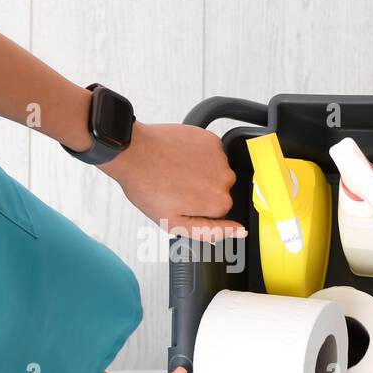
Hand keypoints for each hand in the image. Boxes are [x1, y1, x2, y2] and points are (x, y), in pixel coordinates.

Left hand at [101, 122, 245, 241]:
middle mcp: (226, 178)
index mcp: (219, 202)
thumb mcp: (175, 224)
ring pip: (217, 170)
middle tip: (178, 187)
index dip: (201, 208)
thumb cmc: (147, 186)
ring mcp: (220, 157)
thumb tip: (241, 231)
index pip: (221, 211)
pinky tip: (180, 157)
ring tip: (176, 171)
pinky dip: (199, 155)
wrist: (132, 152)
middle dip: (203, 190)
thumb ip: (212, 232)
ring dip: (201, 171)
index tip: (184, 202)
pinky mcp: (211, 140)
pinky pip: (212, 152)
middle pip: (221, 190)